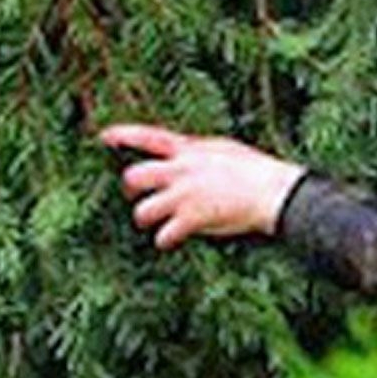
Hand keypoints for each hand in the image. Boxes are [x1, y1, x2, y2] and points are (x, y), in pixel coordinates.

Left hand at [100, 122, 305, 252]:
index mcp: (188, 149)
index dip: (122, 135)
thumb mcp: (221, 149)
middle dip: (130, 189)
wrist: (273, 191)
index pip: (147, 136)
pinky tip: (169, 241)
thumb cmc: (253, 170)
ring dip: (145, 219)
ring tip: (155, 223)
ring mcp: (184, 195)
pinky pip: (163, 236)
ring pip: (142, 211)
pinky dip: (164, 241)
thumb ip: (195, 152)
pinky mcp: (192, 219)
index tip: (103, 137)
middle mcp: (180, 170)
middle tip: (136, 197)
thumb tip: (182, 155)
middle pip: (133, 177)